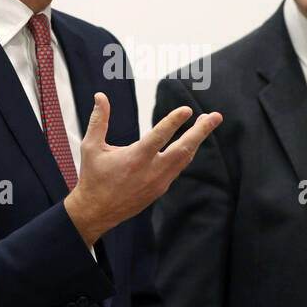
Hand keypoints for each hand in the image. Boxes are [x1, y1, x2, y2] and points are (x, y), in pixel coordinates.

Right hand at [64, 92, 221, 244]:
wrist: (96, 211)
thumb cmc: (93, 177)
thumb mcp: (91, 147)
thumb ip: (98, 120)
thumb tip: (100, 95)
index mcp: (135, 159)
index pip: (159, 136)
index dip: (174, 121)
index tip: (187, 109)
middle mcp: (151, 171)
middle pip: (183, 149)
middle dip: (201, 131)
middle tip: (215, 116)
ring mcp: (159, 182)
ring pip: (184, 158)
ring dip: (196, 140)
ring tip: (206, 123)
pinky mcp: (160, 189)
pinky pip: (178, 167)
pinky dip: (186, 153)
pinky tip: (190, 142)